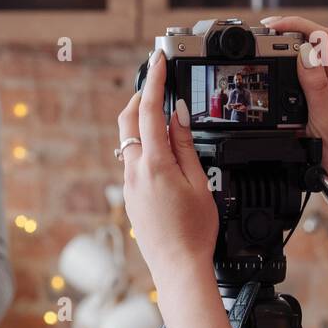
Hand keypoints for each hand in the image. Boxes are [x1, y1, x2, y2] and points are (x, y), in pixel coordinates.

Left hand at [118, 50, 217, 282]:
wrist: (177, 267)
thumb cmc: (194, 232)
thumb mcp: (199, 183)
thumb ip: (185, 146)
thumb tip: (177, 116)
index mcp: (155, 165)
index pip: (150, 111)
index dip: (154, 81)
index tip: (158, 60)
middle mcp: (135, 172)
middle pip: (129, 121)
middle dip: (141, 96)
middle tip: (157, 82)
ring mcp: (129, 185)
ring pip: (128, 141)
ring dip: (142, 121)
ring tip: (164, 115)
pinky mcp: (130, 196)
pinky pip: (132, 160)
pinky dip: (143, 145)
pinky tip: (162, 150)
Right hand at [261, 15, 327, 200]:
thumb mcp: (325, 120)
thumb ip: (316, 86)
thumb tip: (305, 52)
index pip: (321, 39)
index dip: (296, 26)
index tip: (272, 27)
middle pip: (316, 41)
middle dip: (290, 30)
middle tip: (264, 31)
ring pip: (311, 56)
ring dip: (288, 45)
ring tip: (266, 44)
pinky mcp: (322, 100)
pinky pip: (306, 75)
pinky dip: (289, 65)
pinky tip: (277, 71)